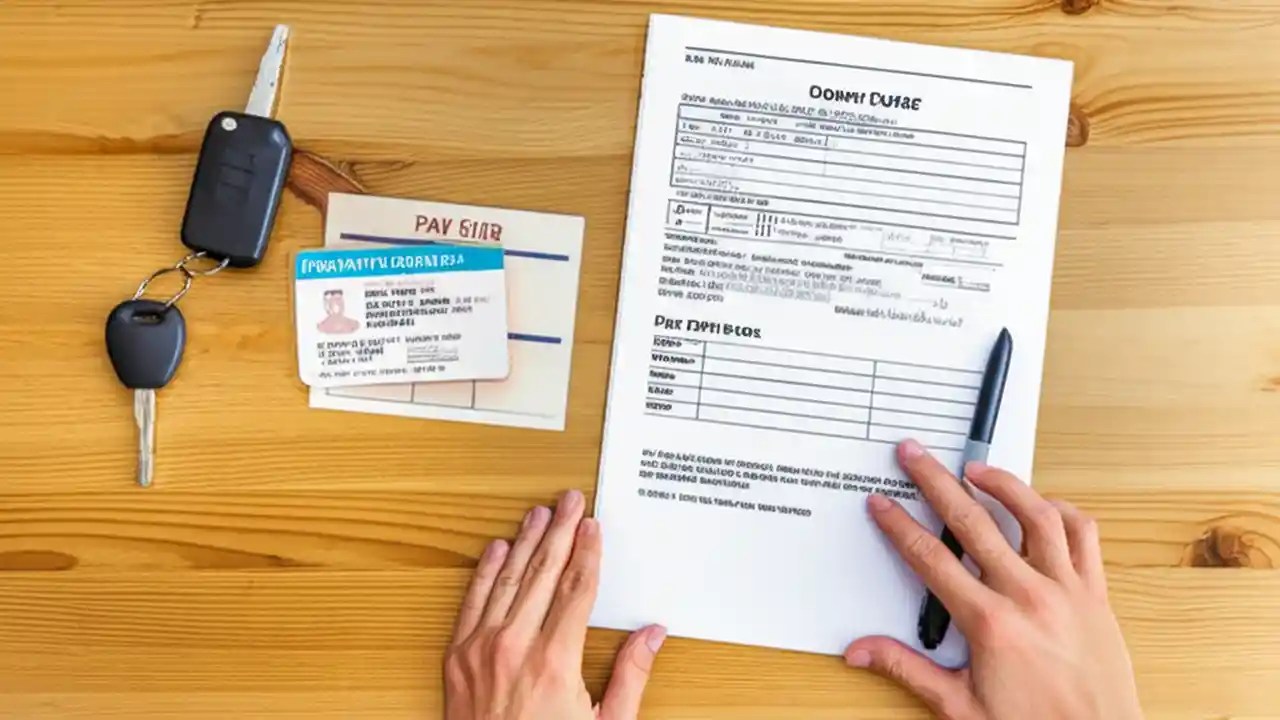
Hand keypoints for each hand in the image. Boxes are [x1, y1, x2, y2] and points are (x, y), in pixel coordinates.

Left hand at [445, 489, 666, 719]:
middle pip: (542, 573)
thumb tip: (652, 634)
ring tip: (538, 513)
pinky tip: (495, 549)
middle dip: (559, 532)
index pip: (576, 589)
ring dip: (523, 542)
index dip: (587, 552)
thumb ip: (630, 676)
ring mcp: (479, 651)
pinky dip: (484, 572)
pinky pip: (471, 602)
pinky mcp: (455, 660)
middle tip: (569, 501)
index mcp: (554, 663)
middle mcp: (513, 649)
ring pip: (506, 580)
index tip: (593, 525)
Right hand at [846, 440, 1142, 719]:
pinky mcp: (1096, 594)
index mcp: (989, 624)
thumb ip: (907, 669)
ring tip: (975, 468)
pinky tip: (1041, 503)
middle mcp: (1028, 597)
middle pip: (973, 522)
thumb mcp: (959, 706)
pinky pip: (1083, 536)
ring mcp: (1066, 590)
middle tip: (915, 455)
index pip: (930, 559)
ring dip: (1002, 484)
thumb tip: (859, 651)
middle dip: (936, 482)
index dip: (899, 526)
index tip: (882, 504)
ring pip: (1034, 516)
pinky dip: (1062, 511)